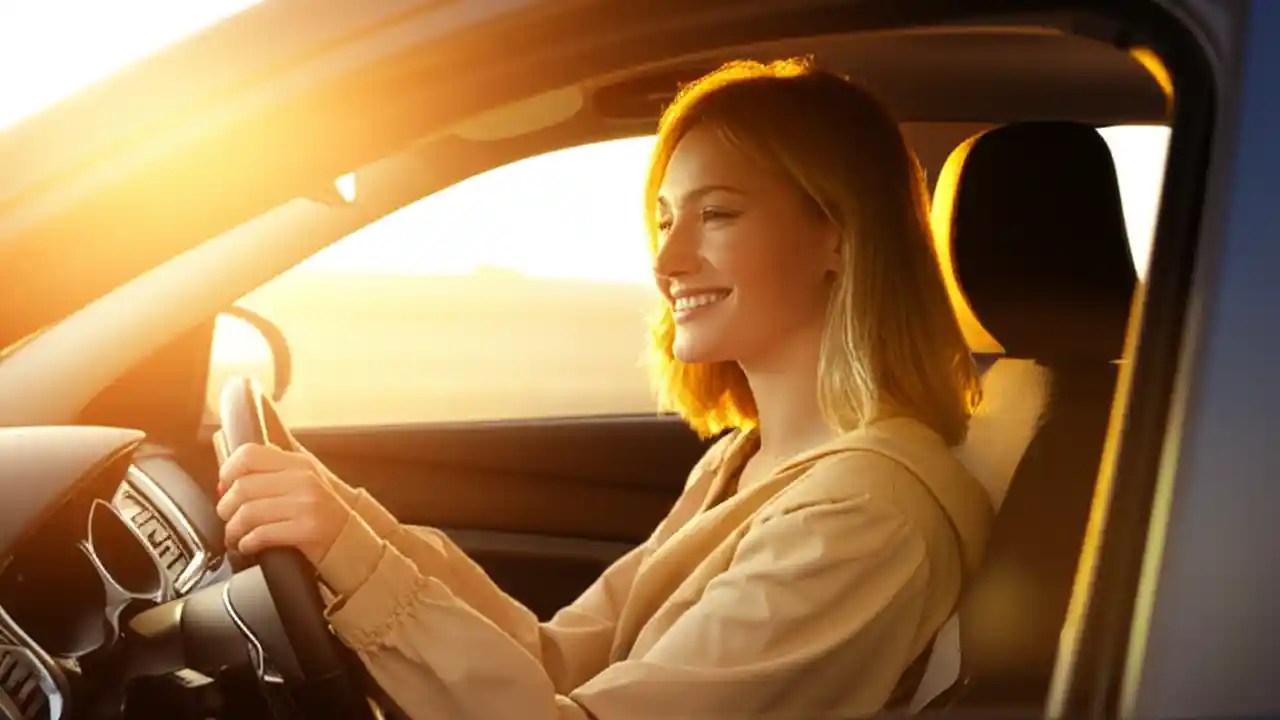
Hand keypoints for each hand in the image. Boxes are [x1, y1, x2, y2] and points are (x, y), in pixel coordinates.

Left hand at [216, 443, 353, 564]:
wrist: (355, 543)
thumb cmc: (324, 516)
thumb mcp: (304, 483)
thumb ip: (274, 473)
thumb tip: (229, 480)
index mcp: (299, 463)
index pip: (249, 454)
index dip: (228, 471)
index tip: (224, 487)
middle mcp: (303, 479)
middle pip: (243, 486)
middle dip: (227, 508)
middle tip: (228, 519)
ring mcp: (307, 504)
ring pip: (247, 512)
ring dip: (233, 530)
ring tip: (235, 537)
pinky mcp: (308, 529)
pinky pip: (261, 534)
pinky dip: (247, 543)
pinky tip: (249, 547)